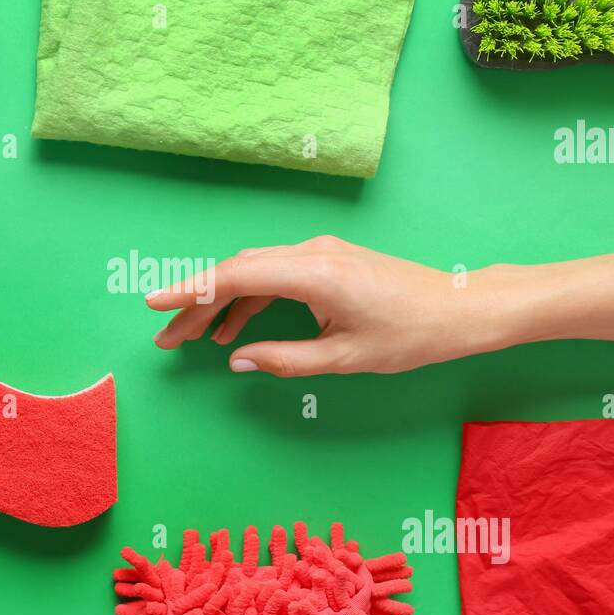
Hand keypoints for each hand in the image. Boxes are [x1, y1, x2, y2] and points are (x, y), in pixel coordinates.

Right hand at [147, 235, 511, 375]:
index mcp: (312, 274)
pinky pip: (275, 275)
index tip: (154, 303)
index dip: (190, 291)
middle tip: (166, 338)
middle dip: (197, 304)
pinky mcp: (327, 262)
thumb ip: (284, 360)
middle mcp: (310, 254)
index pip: (235, 276)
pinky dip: (250, 300)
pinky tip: (235, 331)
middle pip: (237, 272)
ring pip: (253, 272)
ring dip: (221, 304)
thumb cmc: (410, 336)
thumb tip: (236, 359)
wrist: (459, 308)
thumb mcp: (344, 359)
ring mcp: (319, 254)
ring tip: (192, 339)